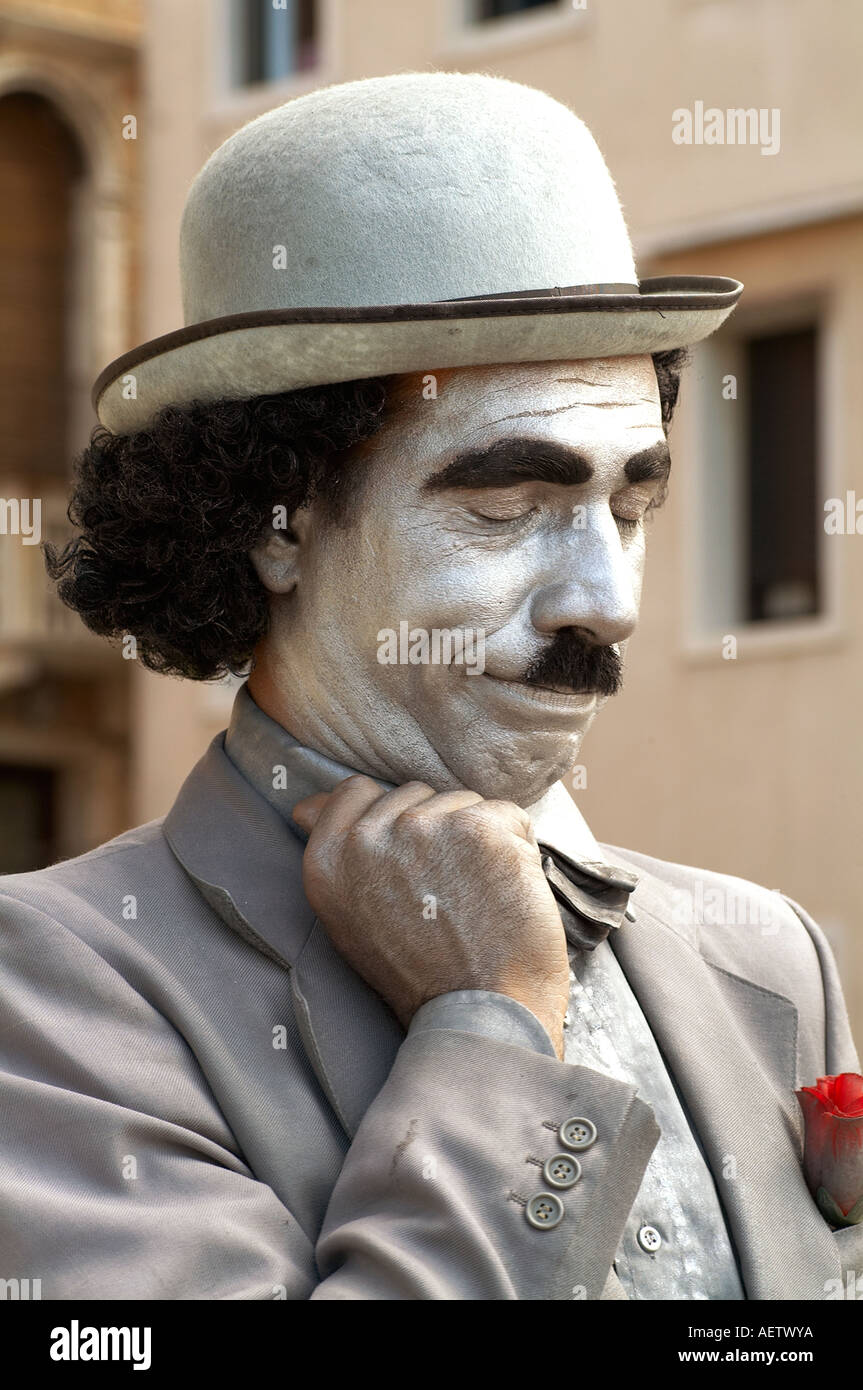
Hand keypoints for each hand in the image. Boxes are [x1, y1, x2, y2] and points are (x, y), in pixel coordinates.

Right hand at [292, 776, 569, 1057]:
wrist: (479, 1016)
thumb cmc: (422, 976)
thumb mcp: (349, 917)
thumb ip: (336, 854)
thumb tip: (306, 806)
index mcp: (327, 859)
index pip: (356, 792)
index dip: (391, 817)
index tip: (410, 856)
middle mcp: (367, 838)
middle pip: (414, 794)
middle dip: (438, 832)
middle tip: (446, 894)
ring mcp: (422, 828)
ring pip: (461, 801)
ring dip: (478, 839)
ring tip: (476, 897)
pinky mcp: (477, 829)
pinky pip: (506, 814)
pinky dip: (516, 847)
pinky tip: (505, 891)